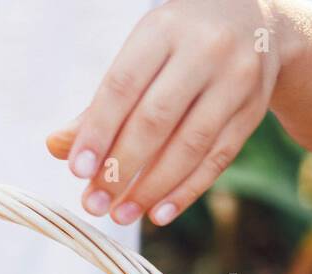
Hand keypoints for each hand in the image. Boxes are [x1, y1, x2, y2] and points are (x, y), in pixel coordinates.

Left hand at [48, 0, 286, 226]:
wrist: (256, 21)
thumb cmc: (176, 45)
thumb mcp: (139, 56)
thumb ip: (99, 104)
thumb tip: (55, 146)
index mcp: (164, 30)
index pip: (123, 87)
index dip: (97, 132)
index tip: (77, 172)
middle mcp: (205, 50)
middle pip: (156, 120)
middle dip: (120, 168)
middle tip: (94, 204)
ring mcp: (237, 79)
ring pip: (190, 145)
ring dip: (151, 188)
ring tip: (121, 216)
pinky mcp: (253, 109)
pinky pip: (218, 158)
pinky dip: (187, 190)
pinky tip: (159, 213)